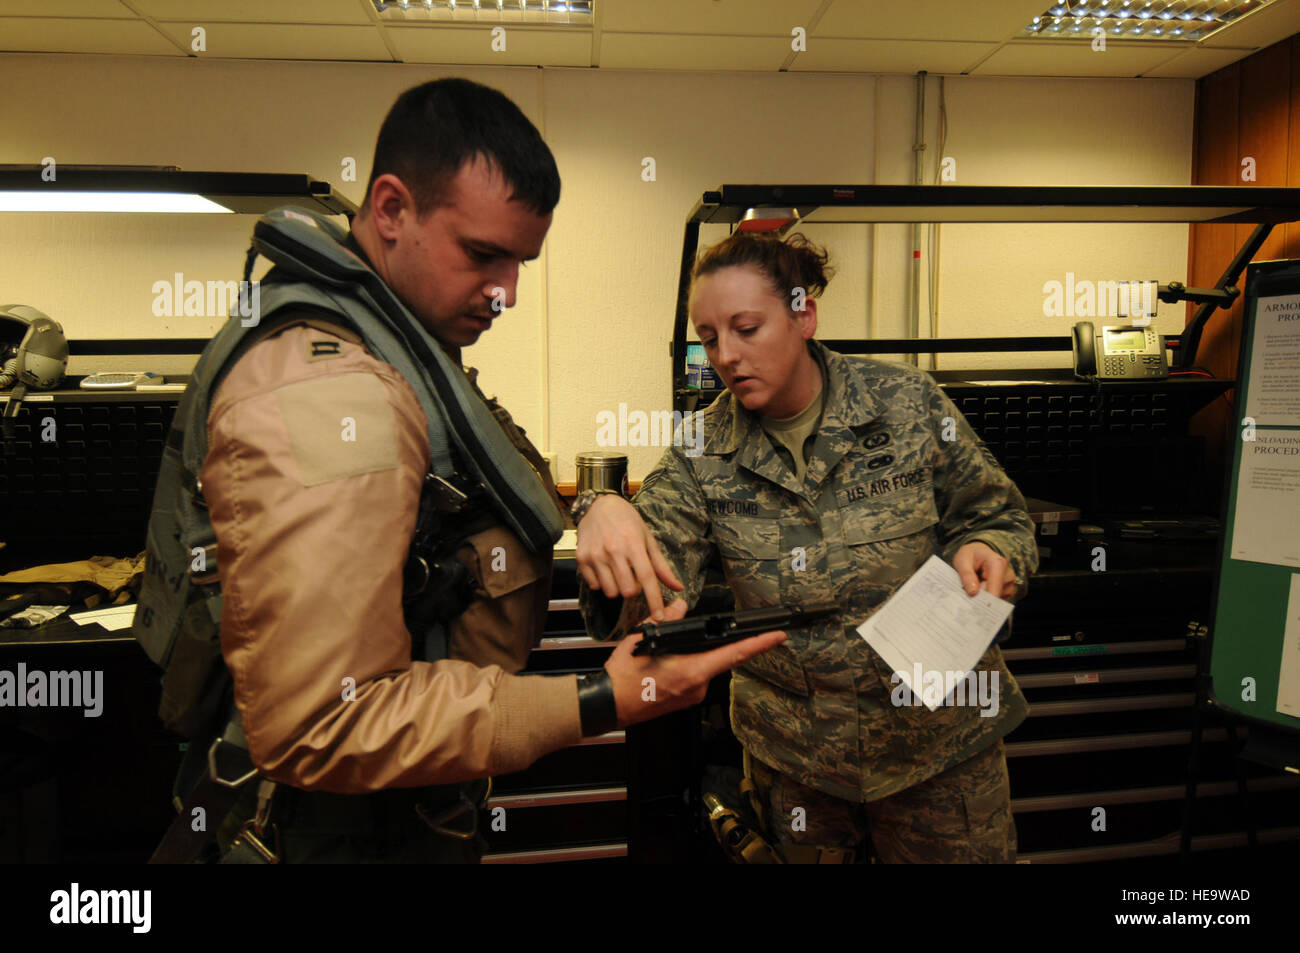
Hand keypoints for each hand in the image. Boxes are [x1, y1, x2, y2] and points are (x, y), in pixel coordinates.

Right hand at [576, 494, 682, 620]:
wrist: (598, 505)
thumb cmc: (626, 520)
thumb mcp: (647, 538)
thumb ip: (661, 565)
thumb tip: (678, 586)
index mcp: (633, 544)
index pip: (646, 578)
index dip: (654, 599)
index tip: (659, 615)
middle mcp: (613, 550)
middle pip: (628, 590)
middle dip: (634, 590)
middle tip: (633, 578)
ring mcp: (595, 555)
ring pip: (611, 591)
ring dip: (618, 587)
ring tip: (618, 572)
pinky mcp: (582, 559)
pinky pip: (595, 586)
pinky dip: (602, 582)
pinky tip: (605, 568)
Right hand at [603, 599, 785, 726]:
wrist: (609, 704)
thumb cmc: (623, 677)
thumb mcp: (642, 639)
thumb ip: (666, 620)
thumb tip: (680, 606)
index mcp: (692, 672)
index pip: (734, 654)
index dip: (759, 644)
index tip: (778, 637)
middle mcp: (697, 687)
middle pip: (718, 658)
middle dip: (709, 644)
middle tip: (683, 640)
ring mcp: (693, 696)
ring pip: (704, 666)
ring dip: (693, 655)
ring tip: (664, 653)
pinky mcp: (686, 700)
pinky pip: (695, 677)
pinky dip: (686, 665)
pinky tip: (665, 663)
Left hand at [952, 541, 1018, 599]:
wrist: (978, 553)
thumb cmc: (970, 556)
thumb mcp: (962, 561)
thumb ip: (966, 575)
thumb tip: (973, 592)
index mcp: (997, 563)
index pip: (995, 586)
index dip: (985, 599)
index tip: (974, 608)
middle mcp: (1008, 574)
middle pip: (996, 595)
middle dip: (981, 599)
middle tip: (966, 597)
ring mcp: (1009, 584)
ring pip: (996, 600)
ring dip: (983, 599)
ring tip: (972, 590)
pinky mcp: (1007, 591)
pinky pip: (997, 601)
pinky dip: (986, 600)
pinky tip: (979, 593)